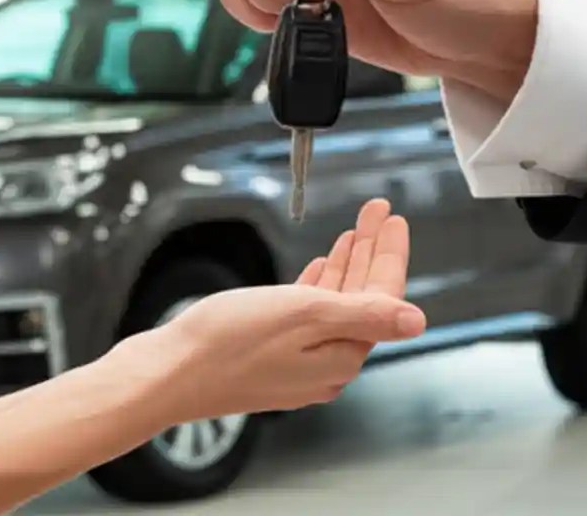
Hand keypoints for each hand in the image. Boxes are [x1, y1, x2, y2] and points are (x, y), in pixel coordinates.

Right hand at [121, 199, 425, 423]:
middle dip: (371, 253)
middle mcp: (325, 366)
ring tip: (353, 233)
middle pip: (362, 300)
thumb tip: (418, 320)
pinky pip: (307, 318)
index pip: (382, 298)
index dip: (389, 253)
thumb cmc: (226, 344)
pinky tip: (320, 268)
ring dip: (347, 267)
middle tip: (376, 213)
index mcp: (340, 355)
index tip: (393, 217)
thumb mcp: (302, 315)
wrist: (169, 374)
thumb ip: (364, 314)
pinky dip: (318, 288)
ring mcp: (298, 365)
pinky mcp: (272, 360)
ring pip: (335, 307)